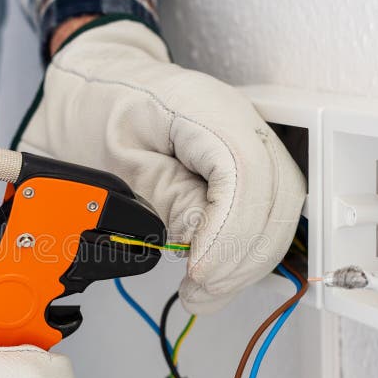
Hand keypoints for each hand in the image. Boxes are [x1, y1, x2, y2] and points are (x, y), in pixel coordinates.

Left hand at [17, 18, 305, 313]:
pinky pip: (265, 211)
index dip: (230, 231)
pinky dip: (244, 250)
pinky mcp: (245, 164)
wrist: (98, 85)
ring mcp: (248, 140)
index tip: (198, 271)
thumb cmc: (97, 110)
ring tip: (204, 291)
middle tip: (200, 292)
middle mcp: (239, 119)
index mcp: (202, 107)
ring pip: (279, 210)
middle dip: (243, 257)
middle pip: (276, 196)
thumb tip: (199, 240)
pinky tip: (216, 272)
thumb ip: (162, 196)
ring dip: (248, 261)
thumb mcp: (114, 158)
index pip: (245, 172)